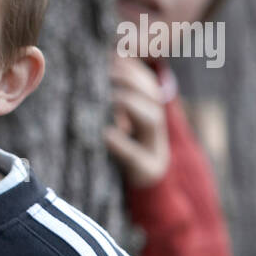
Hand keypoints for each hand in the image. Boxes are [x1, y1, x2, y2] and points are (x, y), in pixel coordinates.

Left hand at [104, 53, 170, 187]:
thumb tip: (99, 70)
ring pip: (152, 120)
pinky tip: (107, 134)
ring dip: (132, 105)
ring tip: (112, 96)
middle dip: (133, 81)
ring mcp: (155, 150)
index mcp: (151, 116)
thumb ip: (112, 103)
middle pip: (154, 97)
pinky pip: (137, 155)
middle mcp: (156, 130)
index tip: (113, 57)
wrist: (145, 198)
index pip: (149, 85)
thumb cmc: (120, 157)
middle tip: (109, 72)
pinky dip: (122, 144)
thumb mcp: (118, 127)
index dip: (134, 70)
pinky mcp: (147, 170)